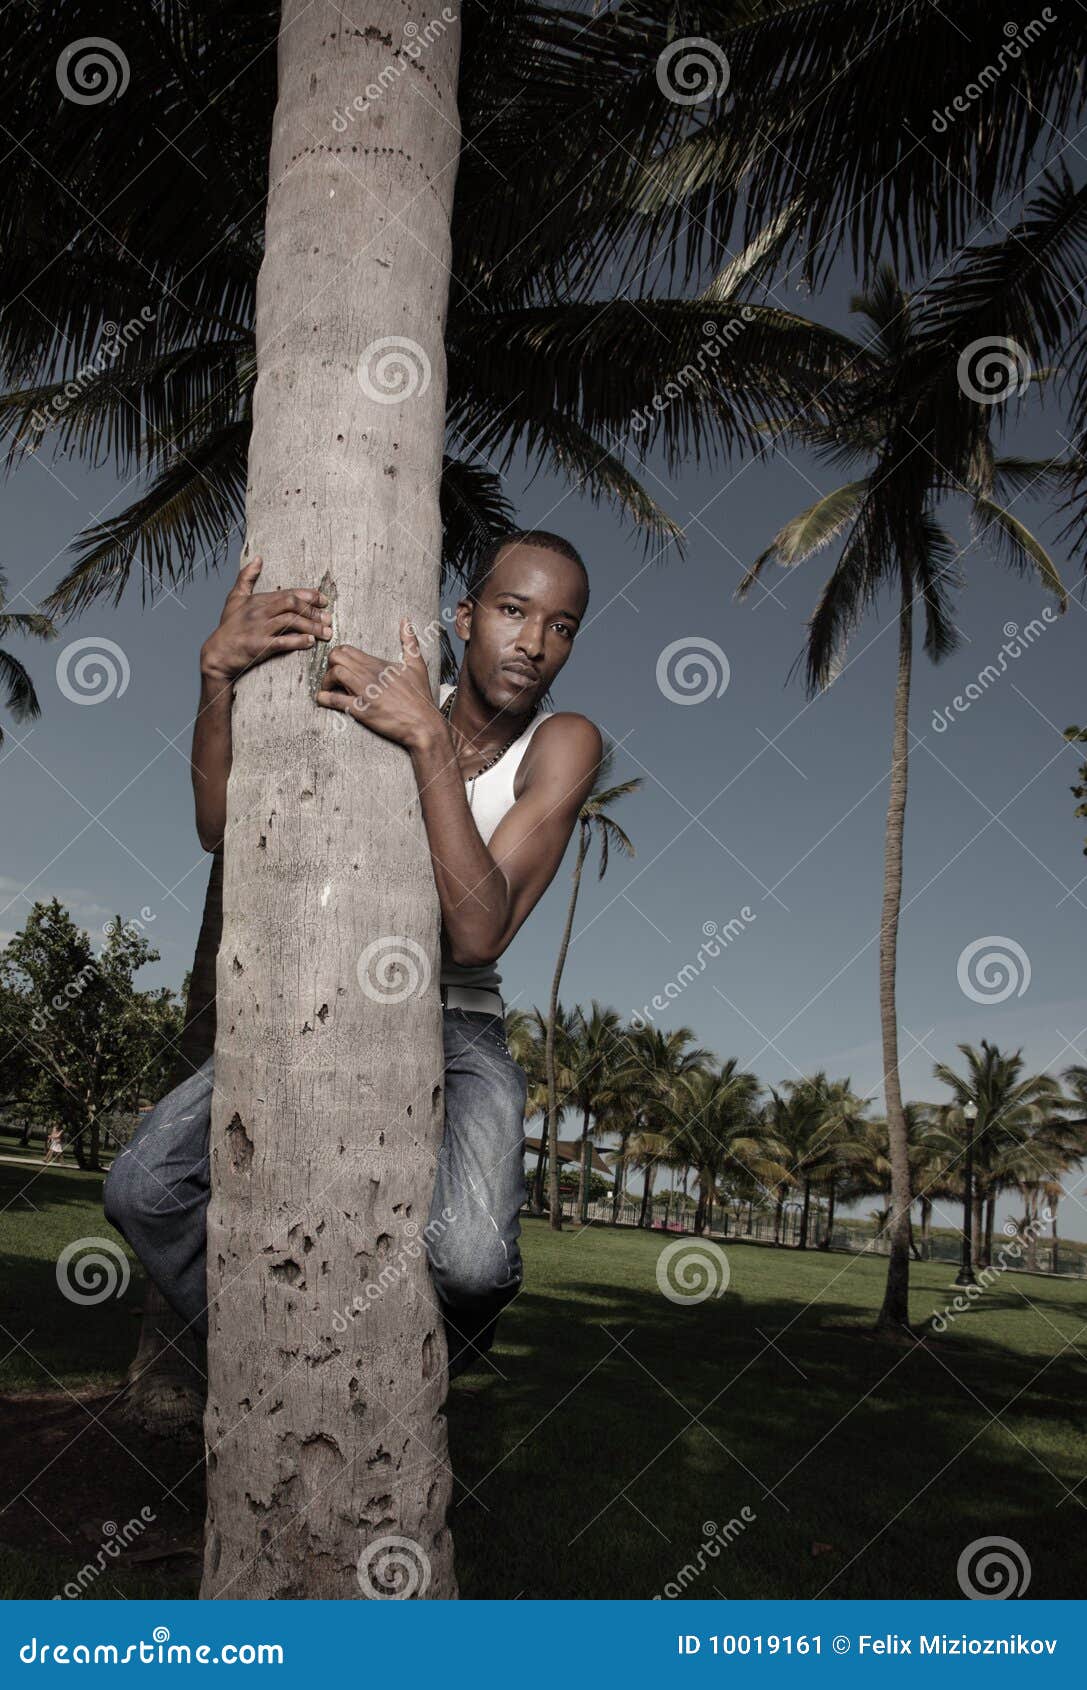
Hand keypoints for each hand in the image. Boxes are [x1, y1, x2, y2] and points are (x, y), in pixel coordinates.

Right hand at [200, 556, 332, 681]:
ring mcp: (259, 628)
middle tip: (328, 618)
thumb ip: (246, 578)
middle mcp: (259, 611)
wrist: (217, 653)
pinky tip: (310, 642)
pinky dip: (298, 641)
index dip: (309, 595)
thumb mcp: (234, 598)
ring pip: (290, 622)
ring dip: (312, 626)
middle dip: (313, 610)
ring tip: (326, 632)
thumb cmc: (228, 627)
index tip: (323, 600)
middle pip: (292, 604)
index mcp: (257, 600)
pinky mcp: (259, 646)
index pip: (288, 593)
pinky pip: (282, 641)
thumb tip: (257, 559)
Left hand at [315, 619, 440, 749]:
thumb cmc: (420, 696)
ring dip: (326, 681)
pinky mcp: (361, 710)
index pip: (347, 649)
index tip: (339, 666)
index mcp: (378, 663)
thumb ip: (410, 641)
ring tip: (329, 689)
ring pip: (334, 674)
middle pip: (336, 657)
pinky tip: (323, 699)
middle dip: (329, 665)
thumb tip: (406, 621)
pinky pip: (336, 700)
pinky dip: (324, 698)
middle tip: (332, 677)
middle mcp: (369, 674)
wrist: (423, 723)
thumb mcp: (417, 664)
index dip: (338, 656)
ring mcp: (364, 692)